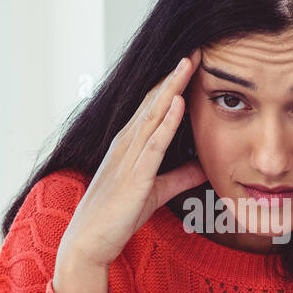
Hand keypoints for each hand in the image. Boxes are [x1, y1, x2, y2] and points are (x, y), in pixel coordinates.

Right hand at [57, 50, 207, 270]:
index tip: (192, 62)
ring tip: (188, 63)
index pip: (153, 107)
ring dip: (171, 88)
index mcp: (130, 145)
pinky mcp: (133, 177)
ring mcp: (128, 158)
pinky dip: (166, 123)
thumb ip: (178, 177)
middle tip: (194, 49)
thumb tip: (204, 167)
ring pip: (152, 115)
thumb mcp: (155, 192)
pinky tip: (177, 103)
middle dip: (174, 75)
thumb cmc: (117, 217)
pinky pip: (152, 145)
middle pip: (153, 102)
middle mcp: (126, 144)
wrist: (89, 243)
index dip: (172, 84)